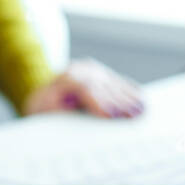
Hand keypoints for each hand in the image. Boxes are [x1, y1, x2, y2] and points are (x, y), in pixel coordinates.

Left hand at [22, 58, 145, 118]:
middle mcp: (80, 70)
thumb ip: (58, 111)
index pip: (84, 87)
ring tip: (142, 110)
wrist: (42, 96)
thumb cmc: (43, 109)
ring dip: (128, 97)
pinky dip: (130, 91)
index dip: (99, 100)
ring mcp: (93, 70)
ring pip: (113, 83)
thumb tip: (72, 112)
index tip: (110, 114)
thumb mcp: (43, 111)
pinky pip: (118, 82)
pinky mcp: (103, 74)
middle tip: (133, 115)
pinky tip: (141, 99)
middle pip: (103, 85)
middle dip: (119, 102)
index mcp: (63, 79)